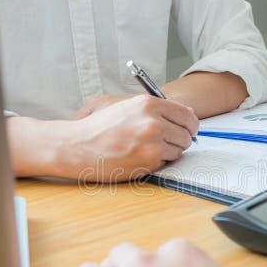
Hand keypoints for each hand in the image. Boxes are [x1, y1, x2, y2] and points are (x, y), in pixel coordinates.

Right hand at [8, 95, 198, 181]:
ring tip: (145, 148)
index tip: (188, 130)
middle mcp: (153, 122)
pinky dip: (156, 162)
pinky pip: (164, 163)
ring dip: (167, 152)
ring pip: (177, 151)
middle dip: (178, 140)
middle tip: (164, 142)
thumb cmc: (98, 126)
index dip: (190, 125)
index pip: (188, 115)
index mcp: (148, 104)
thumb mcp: (126, 106)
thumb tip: (185, 115)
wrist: (76, 145)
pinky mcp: (147, 162)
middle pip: (186, 135)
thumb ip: (155, 108)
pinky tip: (137, 157)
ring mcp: (152, 144)